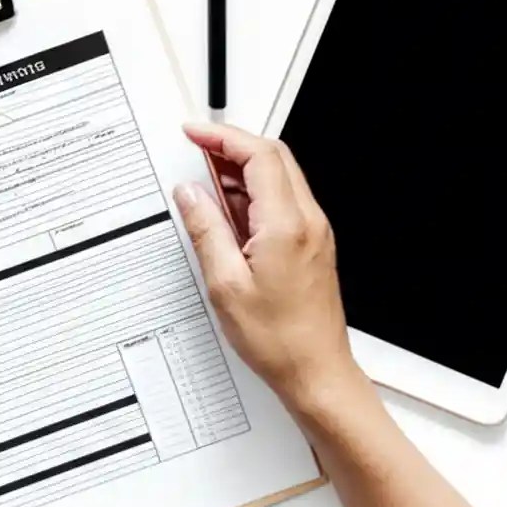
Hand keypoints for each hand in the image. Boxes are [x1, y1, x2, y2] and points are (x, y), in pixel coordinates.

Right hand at [173, 122, 361, 413]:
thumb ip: (206, 230)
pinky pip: (284, 203)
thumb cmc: (279, 339)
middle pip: (273, 158)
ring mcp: (314, 232)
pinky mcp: (312, 245)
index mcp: (286, 225)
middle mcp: (308, 222)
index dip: (222, 137)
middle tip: (196, 152)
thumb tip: (190, 194)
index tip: (195, 134)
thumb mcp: (225, 283)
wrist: (316, 371)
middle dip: (232, 146)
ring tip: (205, 185)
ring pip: (279, 178)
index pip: (258, 155)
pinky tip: (229, 213)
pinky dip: (254, 195)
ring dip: (243, 171)